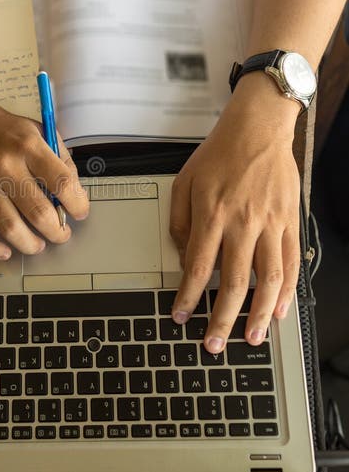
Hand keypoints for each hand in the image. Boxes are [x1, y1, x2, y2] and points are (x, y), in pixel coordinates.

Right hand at [0, 96, 89, 258]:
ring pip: (10, 228)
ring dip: (30, 244)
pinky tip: (5, 251)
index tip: (79, 212)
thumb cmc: (2, 128)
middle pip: (39, 213)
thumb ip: (60, 158)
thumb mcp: (38, 130)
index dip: (77, 204)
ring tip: (38, 244)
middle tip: (61, 234)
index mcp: (28, 147)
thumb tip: (74, 192)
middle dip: (57, 231)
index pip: (62, 183)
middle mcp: (5, 166)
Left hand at [169, 74, 301, 353]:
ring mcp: (271, 224)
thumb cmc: (219, 153)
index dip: (188, 297)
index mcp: (213, 213)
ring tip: (253, 338)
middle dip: (222, 319)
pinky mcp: (290, 222)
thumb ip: (180, 223)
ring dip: (261, 314)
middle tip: (214, 344)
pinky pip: (291, 263)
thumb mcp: (184, 182)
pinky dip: (287, 291)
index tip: (180, 316)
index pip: (199, 267)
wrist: (259, 127)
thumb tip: (185, 259)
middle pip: (235, 282)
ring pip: (269, 279)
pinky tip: (280, 310)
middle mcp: (243, 222)